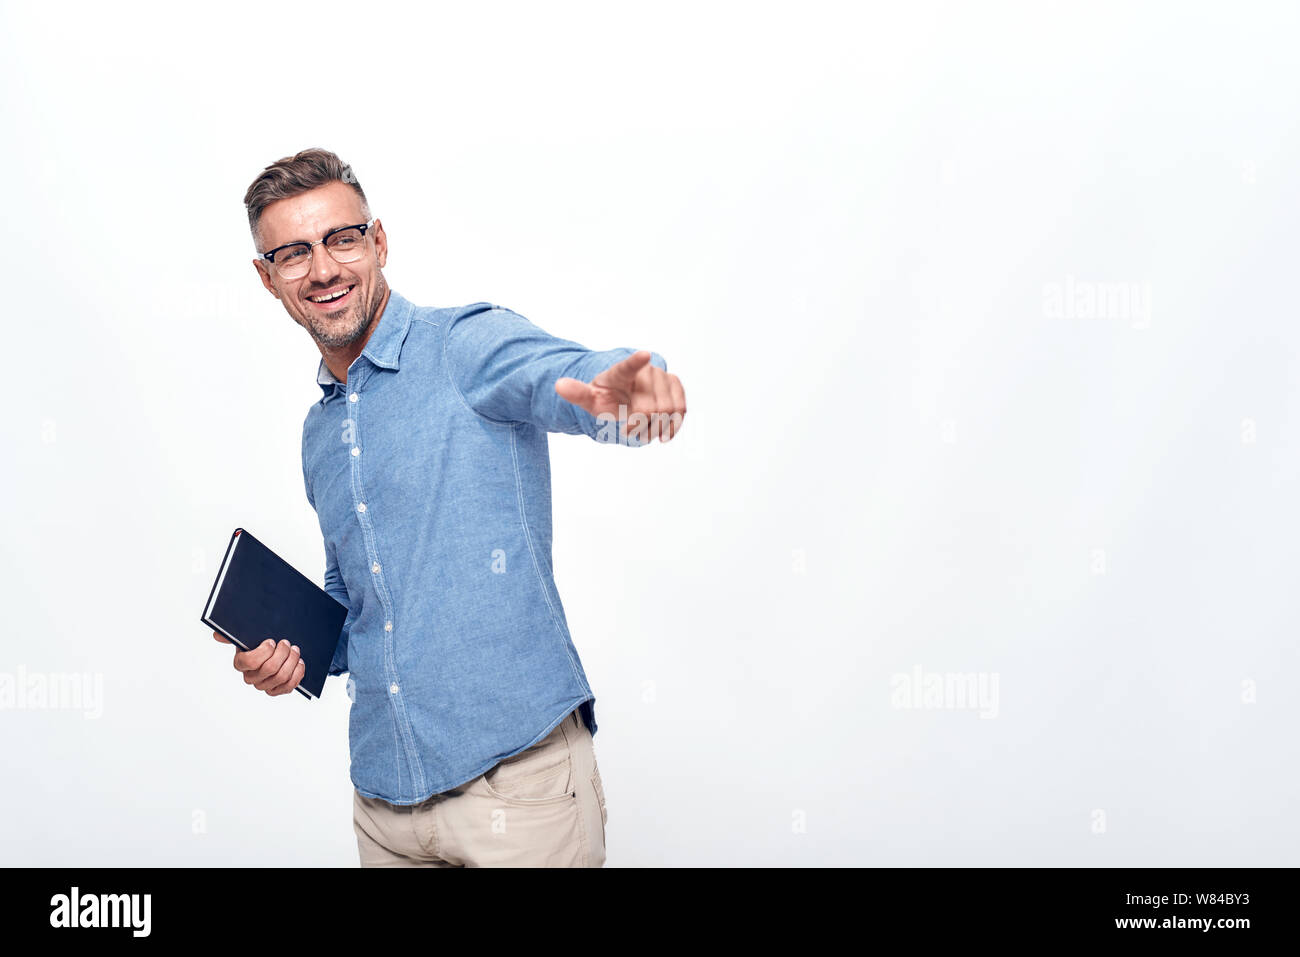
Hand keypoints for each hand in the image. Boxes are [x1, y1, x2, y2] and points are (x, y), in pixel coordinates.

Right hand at [212, 632, 304, 696]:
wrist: (273, 650)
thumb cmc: (258, 641)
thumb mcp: (246, 635)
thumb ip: (232, 634)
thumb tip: (217, 635)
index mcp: (241, 663)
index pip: (251, 661)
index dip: (264, 651)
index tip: (272, 641)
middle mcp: (250, 678)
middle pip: (270, 668)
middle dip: (282, 653)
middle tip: (287, 643)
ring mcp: (264, 686)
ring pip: (281, 677)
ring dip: (292, 662)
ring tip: (295, 651)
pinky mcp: (277, 690)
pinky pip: (288, 686)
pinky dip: (297, 674)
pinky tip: (299, 663)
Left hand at [554, 350, 686, 442]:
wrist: (626, 393)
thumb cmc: (608, 396)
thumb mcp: (590, 398)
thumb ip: (577, 393)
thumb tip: (558, 385)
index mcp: (620, 372)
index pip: (628, 366)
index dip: (636, 362)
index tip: (644, 355)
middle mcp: (644, 370)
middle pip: (649, 408)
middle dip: (639, 424)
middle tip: (628, 428)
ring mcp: (662, 376)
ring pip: (667, 411)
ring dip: (654, 428)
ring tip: (642, 428)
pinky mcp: (675, 384)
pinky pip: (680, 409)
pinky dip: (672, 426)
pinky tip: (662, 435)